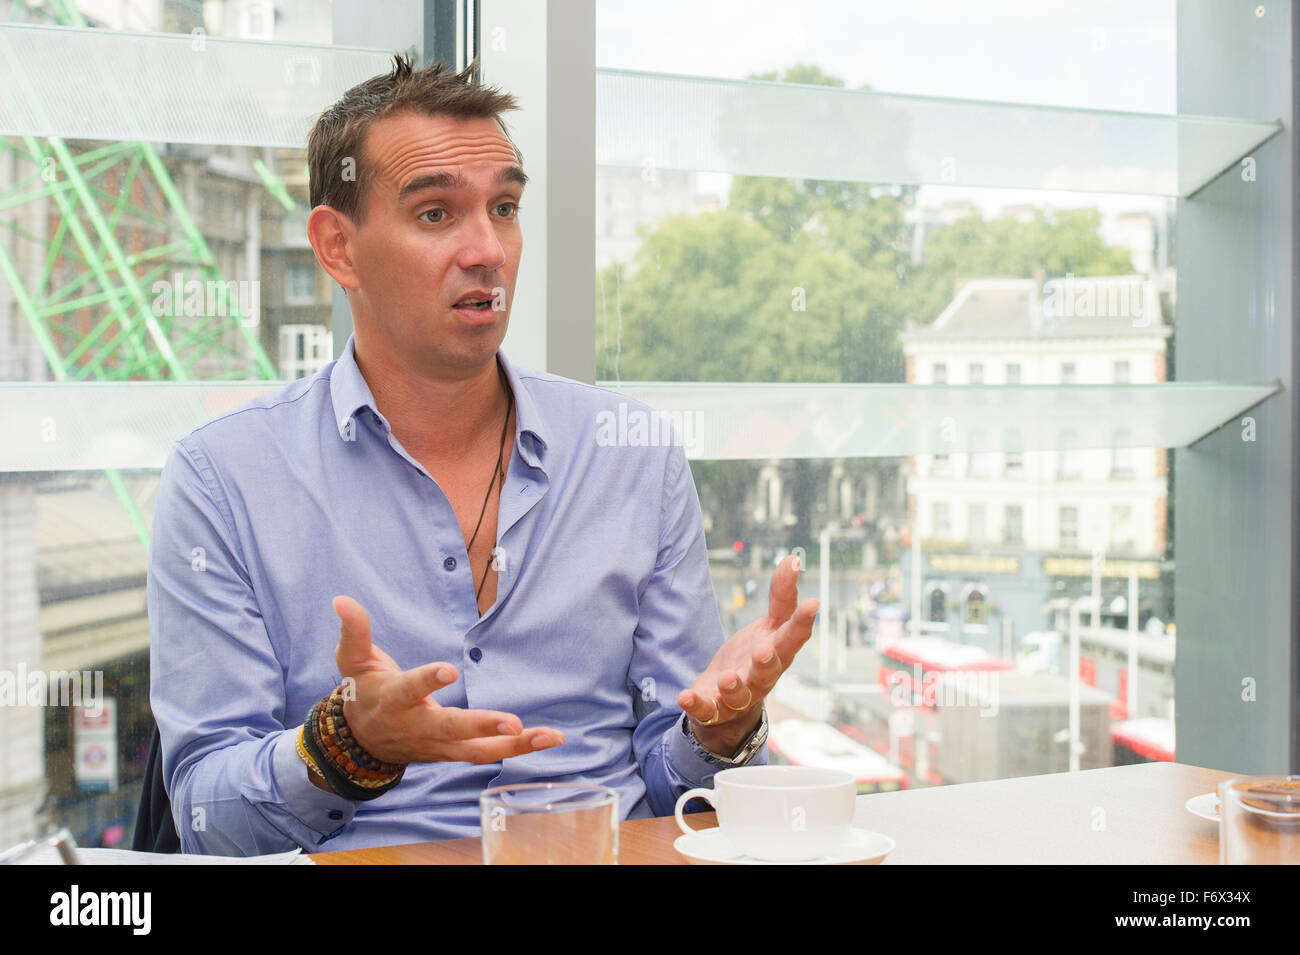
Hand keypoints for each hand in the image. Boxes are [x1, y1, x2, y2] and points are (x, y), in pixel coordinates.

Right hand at [331, 595, 564, 763]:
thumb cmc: (364, 692)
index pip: (410, 690)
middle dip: (481, 726)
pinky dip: (519, 749)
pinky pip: (489, 755)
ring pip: (478, 750)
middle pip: (452, 729)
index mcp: (394, 700)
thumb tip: (342, 600)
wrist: (362, 742)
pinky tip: (550, 739)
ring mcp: (439, 745)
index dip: (427, 680)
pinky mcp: (455, 752)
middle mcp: (419, 727)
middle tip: (512, 722)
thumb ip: (354, 631)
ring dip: (516, 745)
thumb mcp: (353, 661)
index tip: (448, 669)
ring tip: (551, 736)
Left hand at [677, 555, 818, 756]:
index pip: (793, 637)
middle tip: (764, 649)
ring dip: (734, 687)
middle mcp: (761, 678)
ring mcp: (737, 697)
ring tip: (727, 677)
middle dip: (767, 662)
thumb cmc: (754, 657)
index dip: (802, 621)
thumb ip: (781, 596)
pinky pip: (706, 710)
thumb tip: (794, 559)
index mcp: (778, 654)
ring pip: (739, 695)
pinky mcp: (713, 709)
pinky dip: (697, 705)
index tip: (812, 602)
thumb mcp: (768, 626)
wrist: (729, 703)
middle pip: (769, 672)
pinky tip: (685, 696)